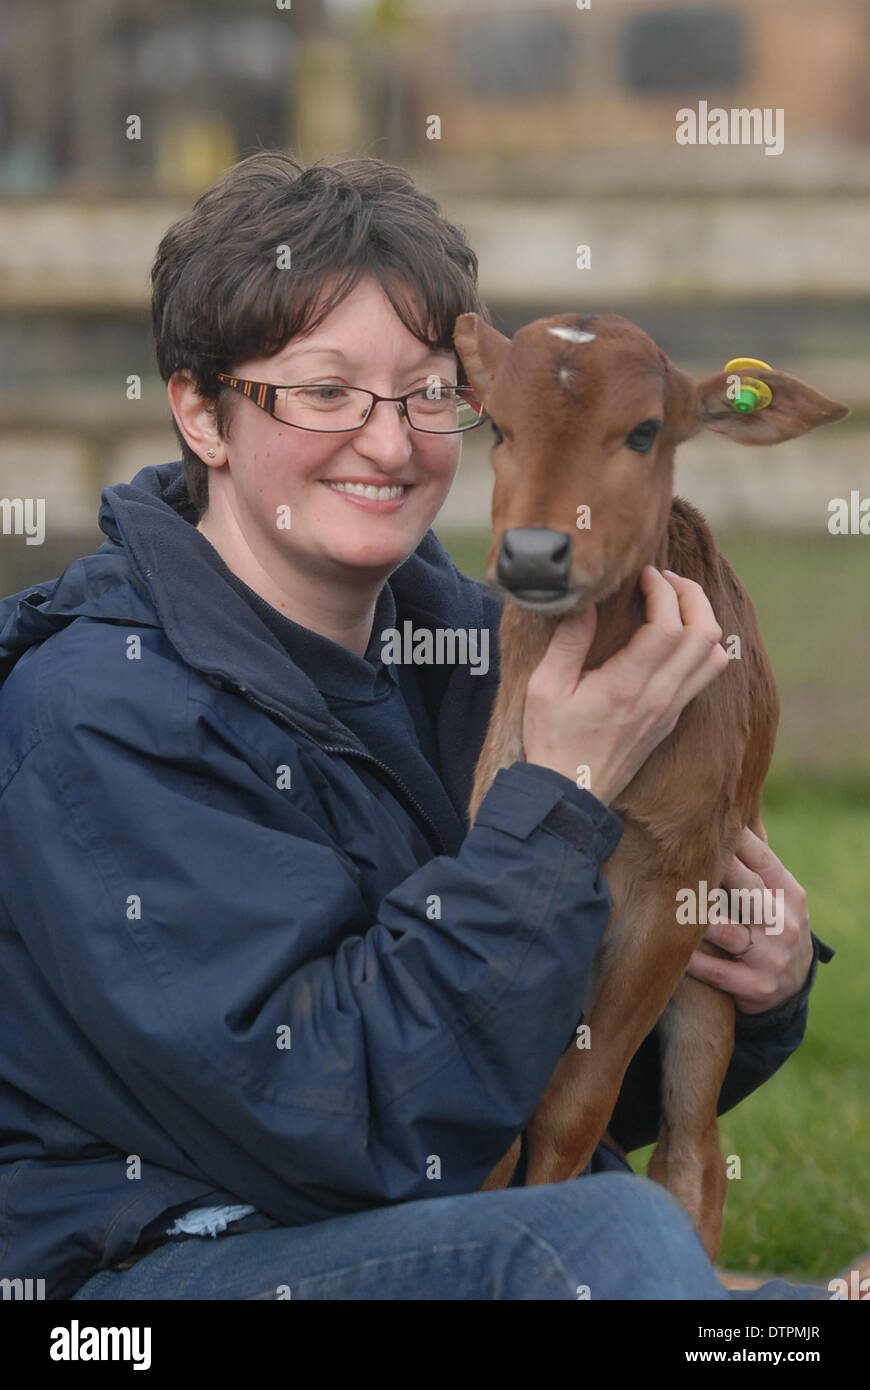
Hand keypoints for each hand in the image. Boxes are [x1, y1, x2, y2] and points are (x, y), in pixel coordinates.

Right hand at [523, 566, 728, 805]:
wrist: (569, 795)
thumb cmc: (551, 741)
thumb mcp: (545, 688)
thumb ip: (568, 641)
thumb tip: (586, 602)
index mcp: (628, 685)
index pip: (668, 624)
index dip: (662, 589)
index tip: (642, 575)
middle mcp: (659, 696)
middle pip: (705, 633)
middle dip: (691, 595)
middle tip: (665, 579)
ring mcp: (671, 710)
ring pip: (715, 655)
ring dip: (702, 620)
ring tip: (675, 604)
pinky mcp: (672, 719)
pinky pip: (705, 676)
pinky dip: (700, 647)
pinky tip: (673, 638)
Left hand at [685, 822, 813, 1013]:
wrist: (791, 986)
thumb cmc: (773, 924)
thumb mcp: (777, 893)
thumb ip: (758, 857)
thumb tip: (740, 807)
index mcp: (790, 894)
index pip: (761, 859)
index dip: (730, 839)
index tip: (697, 820)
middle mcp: (785, 924)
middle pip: (744, 889)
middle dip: (710, 868)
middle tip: (671, 850)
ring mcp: (771, 957)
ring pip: (726, 930)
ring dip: (694, 914)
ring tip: (663, 895)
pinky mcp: (755, 987)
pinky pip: (715, 969)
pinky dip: (690, 957)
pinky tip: (666, 941)